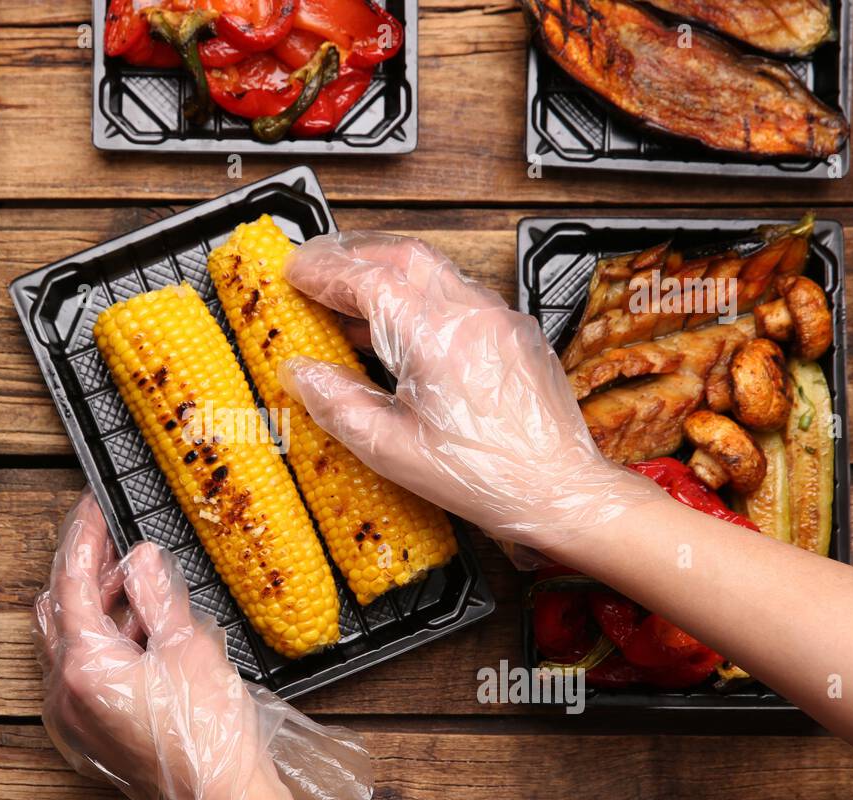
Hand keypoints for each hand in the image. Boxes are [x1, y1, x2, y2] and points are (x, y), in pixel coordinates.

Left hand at [32, 490, 372, 799]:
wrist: (222, 798)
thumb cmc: (207, 734)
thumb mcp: (188, 646)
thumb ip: (158, 595)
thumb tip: (142, 558)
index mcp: (83, 666)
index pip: (71, 583)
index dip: (84, 538)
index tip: (93, 507)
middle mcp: (65, 693)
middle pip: (58, 611)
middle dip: (84, 570)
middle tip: (112, 539)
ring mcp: (74, 716)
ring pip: (66, 643)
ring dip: (95, 607)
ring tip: (133, 581)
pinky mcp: (90, 731)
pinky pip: (80, 673)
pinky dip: (100, 642)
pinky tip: (138, 627)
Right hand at [278, 231, 664, 553]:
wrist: (558, 490)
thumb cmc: (486, 476)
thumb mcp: (391, 449)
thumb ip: (336, 403)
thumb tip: (298, 374)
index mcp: (435, 336)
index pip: (367, 279)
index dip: (322, 271)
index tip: (294, 272)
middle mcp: (471, 313)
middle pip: (402, 256)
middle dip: (352, 256)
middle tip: (315, 270)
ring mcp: (497, 318)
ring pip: (433, 270)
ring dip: (386, 274)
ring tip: (349, 302)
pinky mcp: (513, 332)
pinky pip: (458, 294)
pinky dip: (418, 297)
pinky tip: (399, 330)